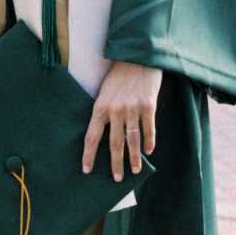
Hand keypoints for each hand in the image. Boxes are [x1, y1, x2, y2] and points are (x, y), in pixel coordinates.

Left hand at [83, 60, 161, 179]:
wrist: (138, 56)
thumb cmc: (120, 73)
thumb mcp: (105, 90)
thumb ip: (104, 109)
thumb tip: (104, 130)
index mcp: (100, 107)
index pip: (92, 137)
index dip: (88, 155)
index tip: (86, 170)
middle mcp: (115, 110)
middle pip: (114, 144)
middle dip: (115, 163)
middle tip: (117, 178)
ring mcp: (132, 109)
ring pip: (132, 140)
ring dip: (134, 158)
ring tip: (135, 170)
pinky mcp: (148, 106)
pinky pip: (149, 130)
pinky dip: (149, 142)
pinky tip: (149, 151)